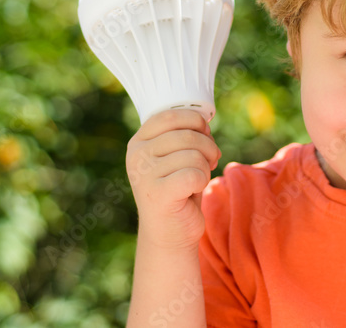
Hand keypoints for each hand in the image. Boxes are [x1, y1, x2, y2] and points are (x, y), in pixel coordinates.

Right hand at [126, 109, 220, 249]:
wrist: (170, 231)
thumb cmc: (178, 189)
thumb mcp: (175, 156)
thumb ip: (184, 135)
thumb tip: (205, 123)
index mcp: (139, 141)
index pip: (170, 115)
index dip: (195, 121)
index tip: (204, 135)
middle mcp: (137, 155)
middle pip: (188, 135)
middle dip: (208, 147)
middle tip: (208, 162)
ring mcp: (144, 175)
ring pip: (194, 155)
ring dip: (205, 168)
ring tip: (196, 179)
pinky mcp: (157, 194)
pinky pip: (195, 175)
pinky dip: (202, 182)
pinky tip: (192, 191)